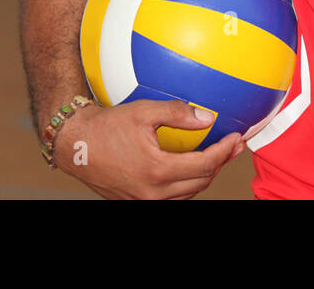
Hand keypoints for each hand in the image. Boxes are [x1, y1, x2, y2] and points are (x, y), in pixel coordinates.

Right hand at [54, 100, 244, 198]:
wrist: (76, 145)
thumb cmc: (106, 126)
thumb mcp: (142, 111)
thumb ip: (177, 113)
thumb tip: (207, 118)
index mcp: (157, 170)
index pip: (204, 165)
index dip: (224, 151)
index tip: (236, 138)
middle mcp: (152, 192)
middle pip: (200, 182)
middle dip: (221, 163)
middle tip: (233, 146)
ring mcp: (144, 200)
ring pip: (187, 193)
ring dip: (205, 175)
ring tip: (217, 156)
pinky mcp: (137, 201)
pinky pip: (171, 197)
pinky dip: (186, 183)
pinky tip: (190, 167)